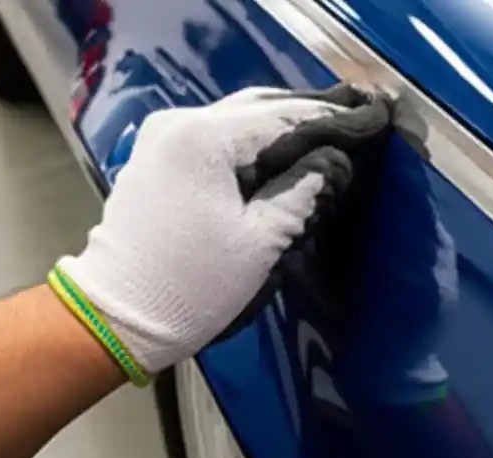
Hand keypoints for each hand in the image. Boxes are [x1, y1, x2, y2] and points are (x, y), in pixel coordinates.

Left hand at [51, 84, 390, 382]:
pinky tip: (284, 147)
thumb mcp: (263, 242)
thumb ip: (304, 191)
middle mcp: (182, 123)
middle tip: (360, 113)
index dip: (336, 117)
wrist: (116, 316)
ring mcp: (165, 137)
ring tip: (331, 125)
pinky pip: (219, 134)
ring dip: (284, 122)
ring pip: (239, 117)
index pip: (287, 116)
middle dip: (311, 111)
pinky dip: (255, 137)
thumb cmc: (192, 284)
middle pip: (261, 106)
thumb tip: (336, 161)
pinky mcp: (160, 158)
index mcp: (206, 138)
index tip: (376, 115)